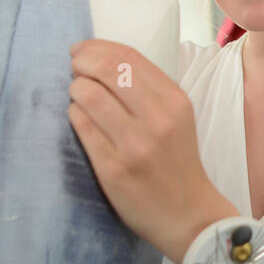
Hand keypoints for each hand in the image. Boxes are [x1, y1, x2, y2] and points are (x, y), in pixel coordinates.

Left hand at [67, 39, 225, 262]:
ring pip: (88, 95)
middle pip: (107, 69)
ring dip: (76, 90)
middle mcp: (157, 120)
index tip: (83, 51)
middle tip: (74, 68)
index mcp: (175, 102)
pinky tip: (81, 119)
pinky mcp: (113, 168)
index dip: (98, 47)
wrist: (189, 216)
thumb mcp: (177, 118)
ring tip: (79, 97)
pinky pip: (81, 126)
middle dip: (81, 62)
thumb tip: (101, 60)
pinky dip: (75, 115)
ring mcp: (134, 145)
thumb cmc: (178, 162)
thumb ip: (148, 90)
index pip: (129, 57)